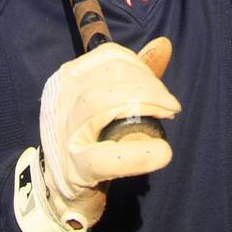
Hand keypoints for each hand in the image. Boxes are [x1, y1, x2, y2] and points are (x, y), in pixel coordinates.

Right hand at [14, 37, 178, 231]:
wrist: (61, 187)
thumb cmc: (89, 136)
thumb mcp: (105, 101)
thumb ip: (134, 74)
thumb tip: (164, 43)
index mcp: (67, 78)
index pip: (109, 56)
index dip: (142, 67)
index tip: (159, 88)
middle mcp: (60, 100)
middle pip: (110, 76)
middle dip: (150, 86)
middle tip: (171, 106)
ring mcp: (65, 134)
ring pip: (102, 105)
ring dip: (147, 105)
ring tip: (169, 116)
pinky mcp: (76, 169)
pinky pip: (106, 157)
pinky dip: (138, 154)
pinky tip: (161, 152)